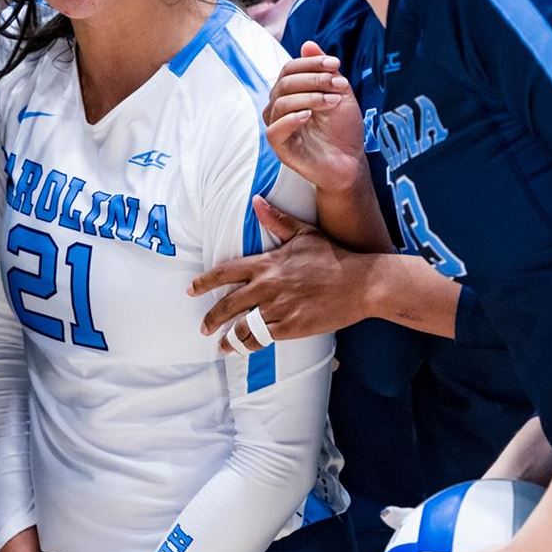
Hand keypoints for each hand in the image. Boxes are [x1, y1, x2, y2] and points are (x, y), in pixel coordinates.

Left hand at [189, 196, 378, 349]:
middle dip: (211, 318)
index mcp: (267, 263)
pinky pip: (262, 339)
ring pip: (242, 327)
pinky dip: (250, 346)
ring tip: (222, 345)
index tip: (191, 290)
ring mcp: (277, 308)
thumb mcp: (304, 233)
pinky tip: (244, 350)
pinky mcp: (290, 327)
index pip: (225, 273)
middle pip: (227, 305)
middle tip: (203, 327)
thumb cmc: (333, 256)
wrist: (360, 283)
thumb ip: (277, 220)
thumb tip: (257, 202)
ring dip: (229, 339)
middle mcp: (267, 286)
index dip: (204, 282)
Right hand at [265, 45, 367, 193]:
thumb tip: (308, 44)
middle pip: (284, 84)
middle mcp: (280, 107)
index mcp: (291, 93)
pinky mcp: (280, 147)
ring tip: (332, 102)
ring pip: (280, 104)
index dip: (311, 63)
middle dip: (313, 80)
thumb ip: (324, 71)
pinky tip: (308, 116)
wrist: (351, 161)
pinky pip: (274, 130)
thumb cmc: (343, 129)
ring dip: (309, 98)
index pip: (290, 69)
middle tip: (338, 85)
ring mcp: (278, 127)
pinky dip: (290, 120)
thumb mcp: (340, 93)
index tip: (336, 64)